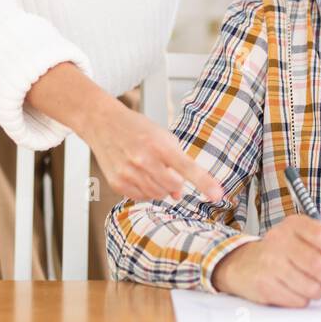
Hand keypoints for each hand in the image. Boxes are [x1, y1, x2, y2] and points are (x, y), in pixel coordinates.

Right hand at [79, 100, 224, 202]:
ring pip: (157, 195)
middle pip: (173, 187)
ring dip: (160, 187)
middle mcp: (143, 160)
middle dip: (175, 182)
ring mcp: (128, 173)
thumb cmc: (137, 128)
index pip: (188, 168)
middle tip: (166, 169)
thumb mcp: (163, 137)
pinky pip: (140, 197)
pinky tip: (139, 175)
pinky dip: (145, 191)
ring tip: (151, 169)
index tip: (218, 195)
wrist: (103, 124)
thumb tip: (179, 194)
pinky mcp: (117, 183)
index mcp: (160, 145)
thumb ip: (177, 162)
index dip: (204, 183)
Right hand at [211, 215, 320, 306]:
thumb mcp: (310, 240)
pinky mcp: (263, 284)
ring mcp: (269, 262)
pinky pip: (296, 300)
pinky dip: (305, 300)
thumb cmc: (287, 252)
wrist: (245, 264)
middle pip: (317, 264)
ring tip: (317, 288)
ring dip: (320, 292)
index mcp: (294, 224)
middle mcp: (279, 239)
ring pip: (309, 286)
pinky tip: (299, 292)